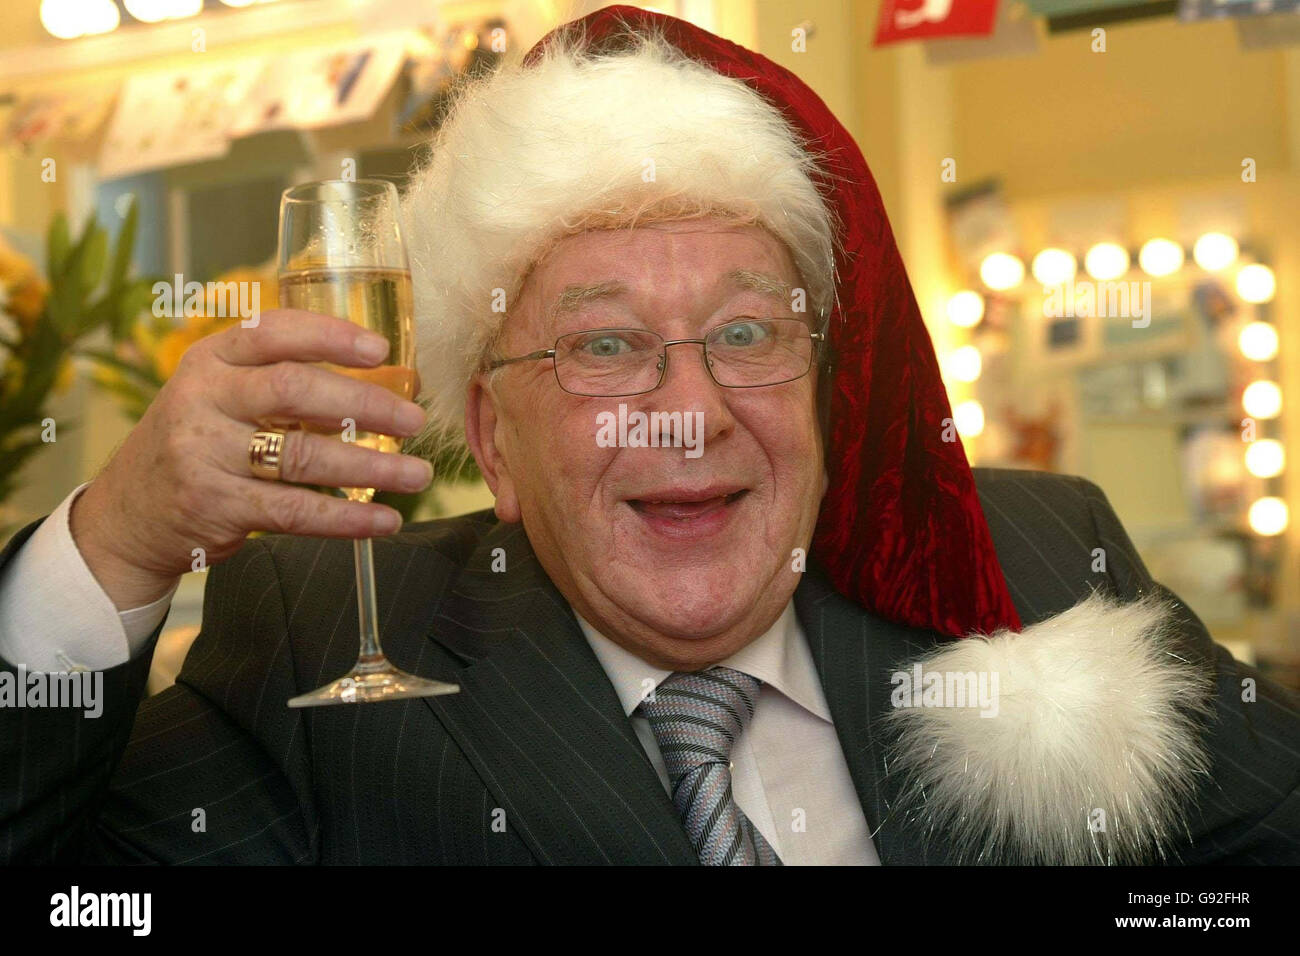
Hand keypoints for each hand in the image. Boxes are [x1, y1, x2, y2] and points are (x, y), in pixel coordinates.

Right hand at [70, 310, 432, 610]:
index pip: (273, 332)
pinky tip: (386, 519)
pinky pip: (296, 512)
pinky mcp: (216, 506)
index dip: (331, 336)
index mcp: (210, 360)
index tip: (382, 350)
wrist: (128, 514)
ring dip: (372, 467)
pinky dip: (348, 518)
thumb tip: (382, 383)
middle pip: (296, 390)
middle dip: (365, 403)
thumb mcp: (221, 397)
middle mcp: (203, 400)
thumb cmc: (199, 443)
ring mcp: (205, 455)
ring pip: (304, 456)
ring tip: (418, 474)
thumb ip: (283, 384)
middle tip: (414, 419)